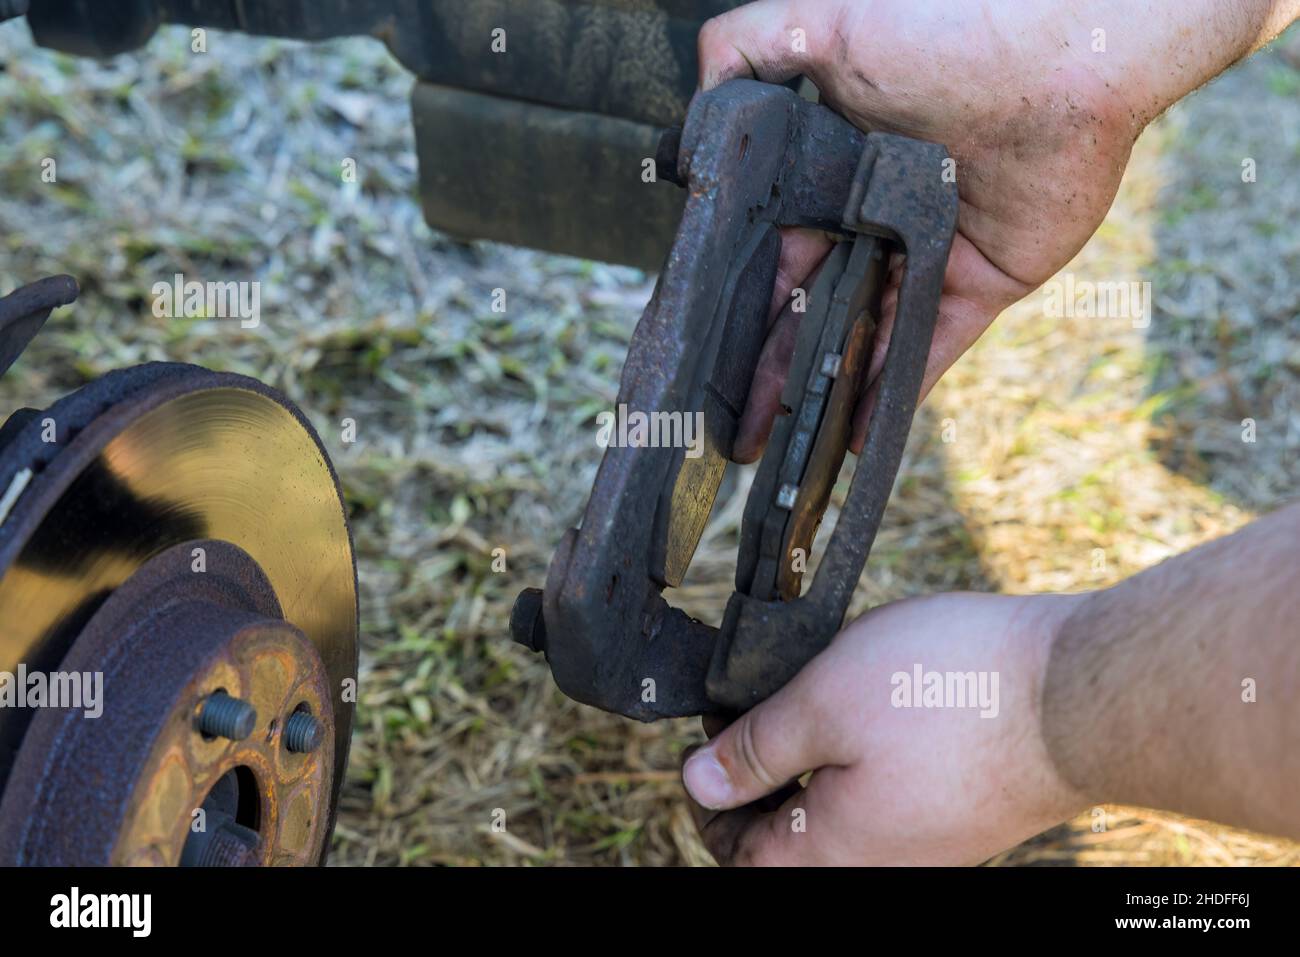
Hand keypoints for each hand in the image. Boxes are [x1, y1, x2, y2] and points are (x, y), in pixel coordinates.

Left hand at [682, 592, 1087, 864]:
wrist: (1078, 693)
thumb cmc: (950, 693)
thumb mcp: (822, 703)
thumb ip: (754, 748)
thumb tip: (698, 780)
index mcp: (832, 855)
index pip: (739, 854)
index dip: (709, 799)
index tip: (707, 743)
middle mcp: (881, 865)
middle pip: (788, 841)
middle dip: (758, 777)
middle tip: (753, 709)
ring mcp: (928, 844)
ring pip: (839, 818)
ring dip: (811, 765)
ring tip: (812, 698)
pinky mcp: (963, 815)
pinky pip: (888, 801)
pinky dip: (861, 762)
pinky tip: (873, 707)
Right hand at [698, 0, 1215, 461]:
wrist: (1065, 46)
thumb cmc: (946, 25)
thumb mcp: (824, 24)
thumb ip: (747, 46)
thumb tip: (695, 103)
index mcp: (836, 170)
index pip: (776, 252)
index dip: (743, 306)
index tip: (708, 355)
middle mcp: (878, 216)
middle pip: (813, 307)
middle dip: (774, 370)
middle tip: (738, 428)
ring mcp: (930, 253)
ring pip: (865, 334)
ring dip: (825, 391)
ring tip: (785, 448)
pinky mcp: (982, 281)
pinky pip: (932, 346)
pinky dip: (894, 392)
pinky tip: (856, 437)